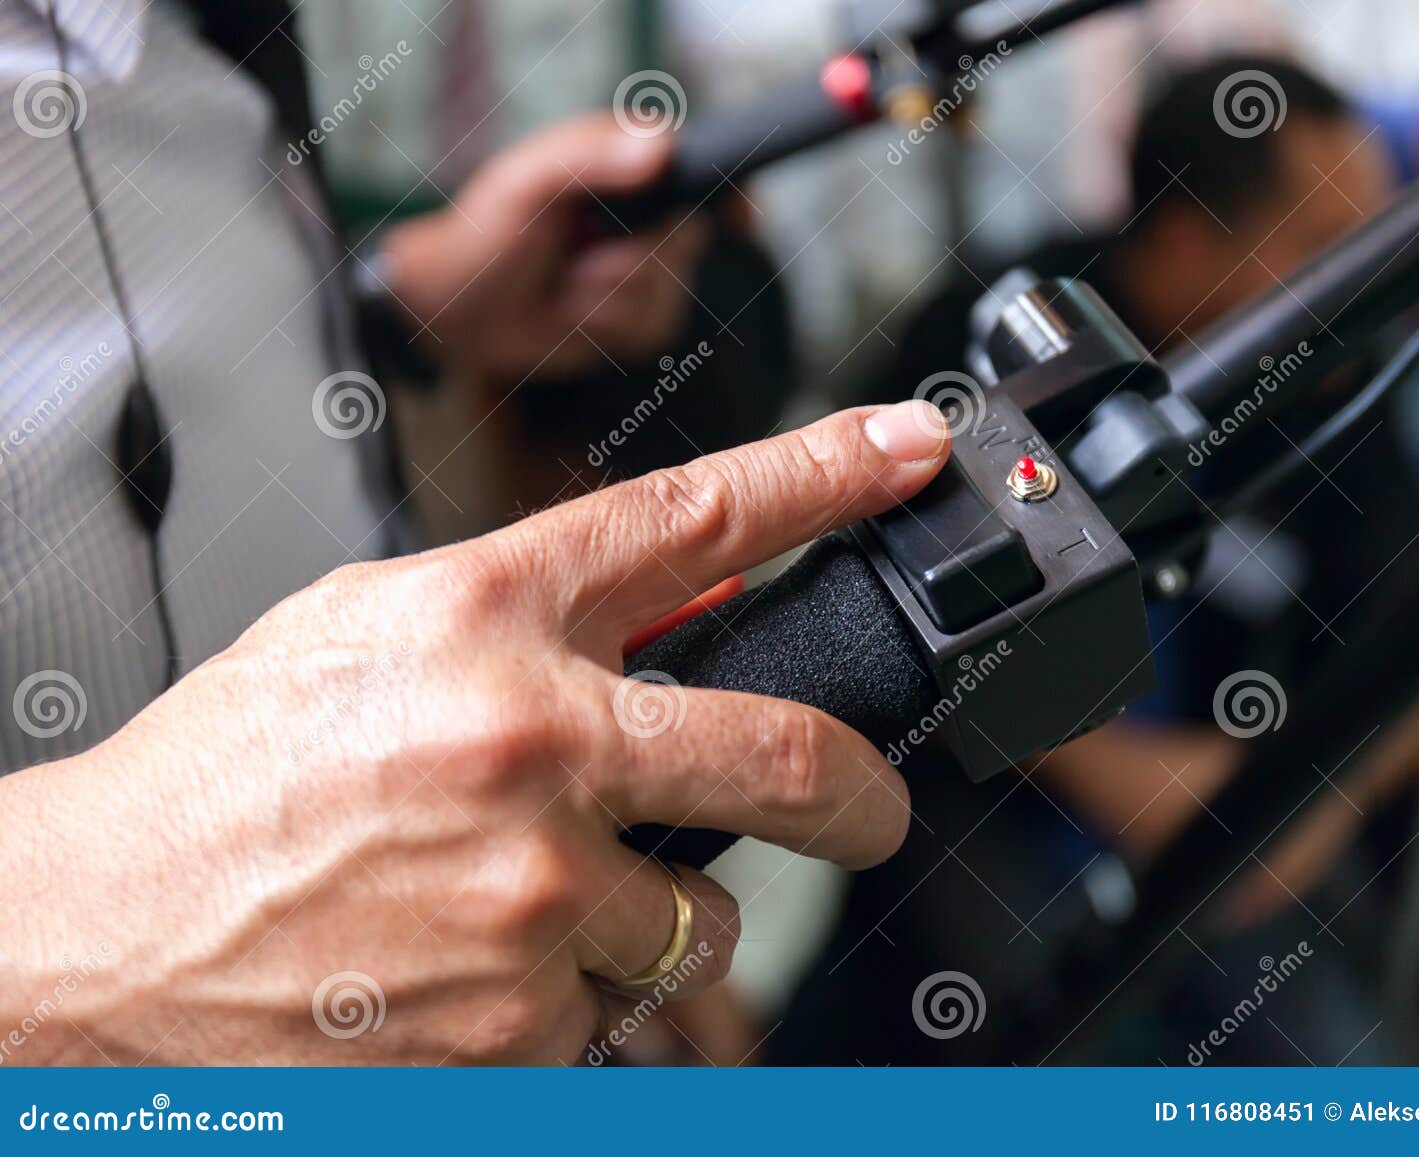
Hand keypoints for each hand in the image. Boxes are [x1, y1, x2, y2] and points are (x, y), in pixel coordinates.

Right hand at [0, 401, 949, 1064]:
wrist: (105, 936)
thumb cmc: (230, 776)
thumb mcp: (372, 631)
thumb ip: (526, 609)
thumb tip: (676, 608)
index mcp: (483, 617)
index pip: (697, 518)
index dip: (825, 472)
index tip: (902, 452)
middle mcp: (528, 744)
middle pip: (785, 749)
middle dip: (859, 789)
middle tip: (871, 803)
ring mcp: (532, 891)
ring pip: (704, 915)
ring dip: (660, 913)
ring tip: (542, 901)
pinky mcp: (522, 1018)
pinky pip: (616, 1003)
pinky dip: (575, 986)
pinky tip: (480, 960)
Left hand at [381, 113, 708, 381]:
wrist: (460, 309)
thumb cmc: (487, 231)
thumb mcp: (529, 180)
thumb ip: (591, 154)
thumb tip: (661, 147)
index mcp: (629, 165)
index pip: (706, 169)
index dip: (732, 192)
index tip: (741, 217)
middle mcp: (649, 216)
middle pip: (687, 240)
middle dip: (632, 257)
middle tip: (578, 253)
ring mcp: (648, 272)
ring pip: (666, 295)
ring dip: (605, 298)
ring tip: (564, 285)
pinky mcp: (640, 323)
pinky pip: (650, 332)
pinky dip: (603, 328)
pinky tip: (571, 314)